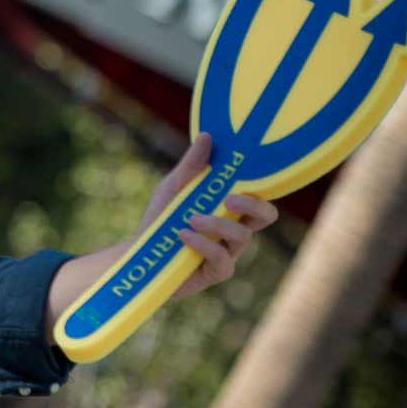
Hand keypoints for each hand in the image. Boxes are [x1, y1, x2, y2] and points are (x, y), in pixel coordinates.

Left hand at [138, 134, 278, 299]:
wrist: (140, 252)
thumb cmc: (161, 219)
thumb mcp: (174, 188)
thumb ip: (192, 165)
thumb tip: (208, 135)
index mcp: (231, 209)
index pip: (260, 197)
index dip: (262, 187)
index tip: (245, 174)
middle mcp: (236, 230)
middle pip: (267, 216)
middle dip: (254, 204)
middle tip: (230, 196)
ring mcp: (229, 253)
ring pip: (242, 236)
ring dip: (218, 224)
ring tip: (191, 218)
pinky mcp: (216, 272)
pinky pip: (222, 258)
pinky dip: (203, 244)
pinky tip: (184, 234)